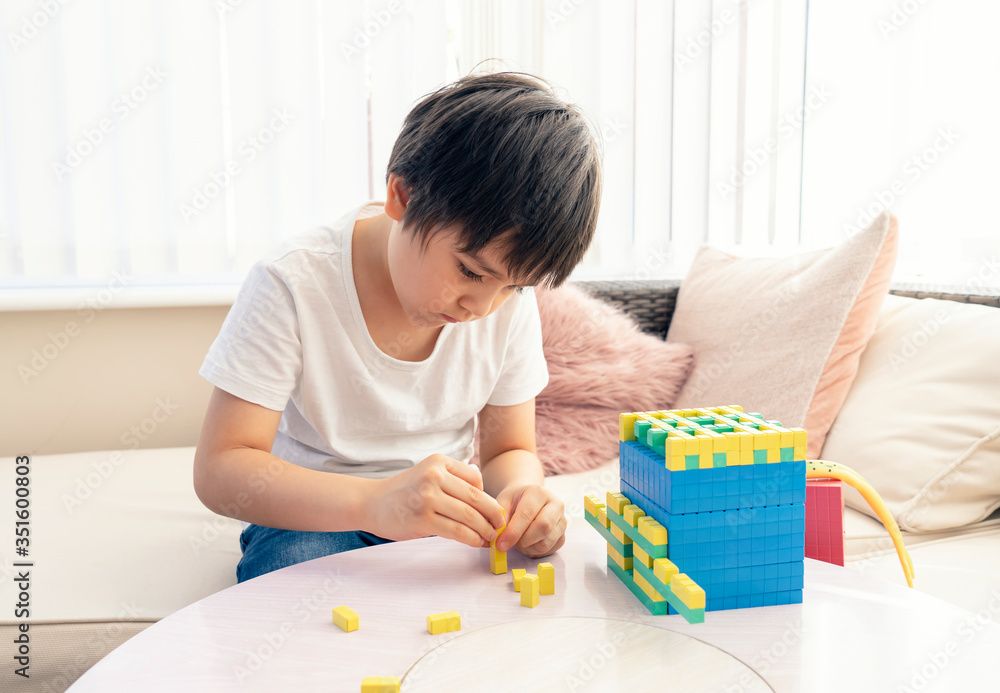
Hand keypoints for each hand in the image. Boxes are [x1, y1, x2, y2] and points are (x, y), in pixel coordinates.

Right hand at [365, 454, 505, 548]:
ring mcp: (427, 498)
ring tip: (490, 537)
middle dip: (494, 515)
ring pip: (469, 516)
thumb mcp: (428, 473)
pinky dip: (471, 539)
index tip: (493, 511)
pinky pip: (456, 531)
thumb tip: (486, 501)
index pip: (475, 479)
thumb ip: (453, 481)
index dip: (488, 497)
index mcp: (439, 462)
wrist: (371, 502)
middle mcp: (434, 476)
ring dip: (484, 529)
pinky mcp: (423, 520)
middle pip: (476, 498)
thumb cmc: (404, 491)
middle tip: (500, 526)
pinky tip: (476, 542)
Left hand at [495, 483, 566, 556]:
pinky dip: (535, 552)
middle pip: (543, 528)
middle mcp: (555, 504)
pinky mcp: (563, 535)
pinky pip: (549, 550)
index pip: (527, 514)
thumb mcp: (504, 501)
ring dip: (527, 548)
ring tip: (518, 542)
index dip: (513, 532)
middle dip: (522, 541)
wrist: (530, 499)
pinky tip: (527, 544)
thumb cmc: (516, 500)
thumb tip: (499, 535)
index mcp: (539, 492)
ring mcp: (562, 520)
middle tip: (508, 544)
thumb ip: (501, 516)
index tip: (500, 544)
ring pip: (546, 542)